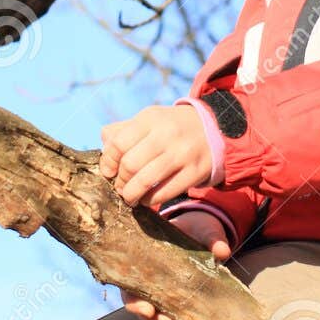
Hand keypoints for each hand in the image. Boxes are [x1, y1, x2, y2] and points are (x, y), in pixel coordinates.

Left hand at [98, 103, 214, 208]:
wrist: (215, 129)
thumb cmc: (171, 127)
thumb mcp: (149, 120)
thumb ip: (123, 130)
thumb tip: (104, 145)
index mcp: (150, 118)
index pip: (118, 143)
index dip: (108, 162)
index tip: (108, 172)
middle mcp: (166, 134)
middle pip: (129, 164)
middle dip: (120, 181)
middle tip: (120, 187)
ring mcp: (182, 153)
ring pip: (144, 181)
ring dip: (131, 194)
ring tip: (130, 197)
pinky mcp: (195, 172)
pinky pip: (164, 193)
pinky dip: (150, 200)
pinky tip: (148, 198)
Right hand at [119, 210, 232, 319]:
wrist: (202, 230)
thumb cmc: (194, 228)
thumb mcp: (203, 230)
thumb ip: (212, 239)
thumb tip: (222, 251)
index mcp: (143, 256)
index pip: (129, 281)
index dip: (134, 298)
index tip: (147, 308)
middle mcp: (145, 275)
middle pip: (135, 301)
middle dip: (147, 315)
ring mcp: (158, 287)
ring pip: (150, 311)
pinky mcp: (173, 296)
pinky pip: (168, 313)